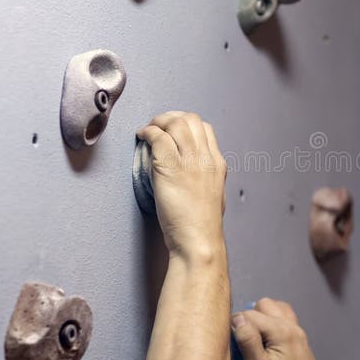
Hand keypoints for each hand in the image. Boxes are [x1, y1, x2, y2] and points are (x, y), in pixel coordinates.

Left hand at [137, 112, 226, 259]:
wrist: (198, 241)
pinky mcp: (170, 167)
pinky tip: (141, 137)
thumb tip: (191, 174)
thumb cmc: (201, 227)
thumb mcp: (212, 196)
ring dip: (158, 122)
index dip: (187, 124)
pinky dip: (147, 132)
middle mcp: (206, 158)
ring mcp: (189, 161)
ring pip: (175, 123)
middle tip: (157, 125)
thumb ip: (205, 179)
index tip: (173, 129)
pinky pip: (157, 137)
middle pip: (191, 120)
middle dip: (171, 117)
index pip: (205, 129)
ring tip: (147, 129)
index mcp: (217, 164)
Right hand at [231, 298, 328, 359]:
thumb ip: (248, 341)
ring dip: (263, 318)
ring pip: (276, 309)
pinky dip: (273, 323)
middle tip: (243, 341)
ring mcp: (299, 333)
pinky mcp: (300, 341)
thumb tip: (238, 318)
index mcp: (281, 331)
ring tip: (255, 339)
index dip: (237, 325)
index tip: (232, 343)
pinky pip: (284, 320)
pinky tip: (267, 342)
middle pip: (264, 305)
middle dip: (250, 318)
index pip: (250, 314)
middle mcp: (292, 326)